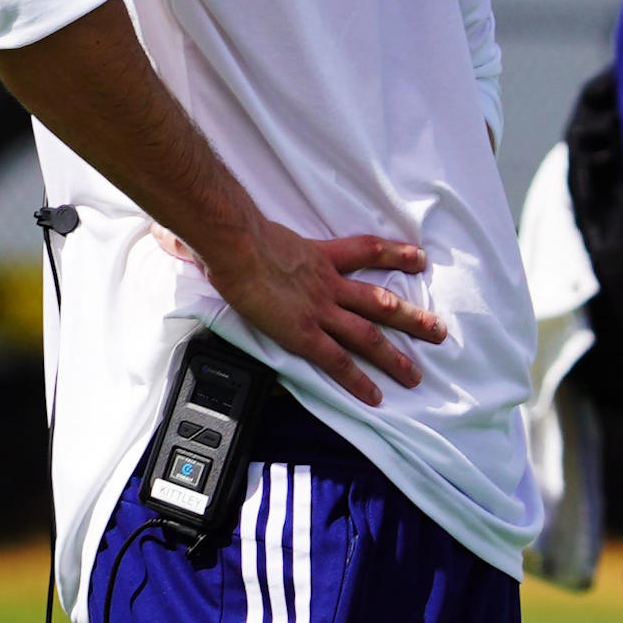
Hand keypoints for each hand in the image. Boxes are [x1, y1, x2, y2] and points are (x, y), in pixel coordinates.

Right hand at [210, 217, 448, 406]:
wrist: (234, 243)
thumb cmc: (233, 231)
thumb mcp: (241, 225)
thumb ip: (231, 229)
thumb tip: (183, 228)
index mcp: (316, 255)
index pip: (365, 251)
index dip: (394, 254)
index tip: (419, 258)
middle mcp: (326, 284)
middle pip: (379, 301)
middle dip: (411, 318)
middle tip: (439, 332)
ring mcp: (318, 310)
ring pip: (368, 335)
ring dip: (395, 355)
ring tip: (417, 375)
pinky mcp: (304, 333)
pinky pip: (338, 361)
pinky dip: (358, 381)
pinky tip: (375, 397)